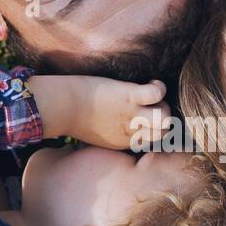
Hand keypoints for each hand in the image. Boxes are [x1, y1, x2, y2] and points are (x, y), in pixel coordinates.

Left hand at [30, 75, 171, 149]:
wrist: (60, 107)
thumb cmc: (72, 117)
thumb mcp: (95, 134)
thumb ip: (111, 132)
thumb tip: (115, 124)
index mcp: (122, 142)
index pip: (151, 142)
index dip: (155, 130)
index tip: (150, 117)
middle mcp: (130, 132)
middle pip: (162, 132)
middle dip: (163, 119)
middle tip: (153, 105)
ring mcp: (130, 114)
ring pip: (165, 117)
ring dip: (164, 105)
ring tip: (154, 96)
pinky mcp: (128, 96)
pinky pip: (156, 94)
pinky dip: (159, 87)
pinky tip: (152, 82)